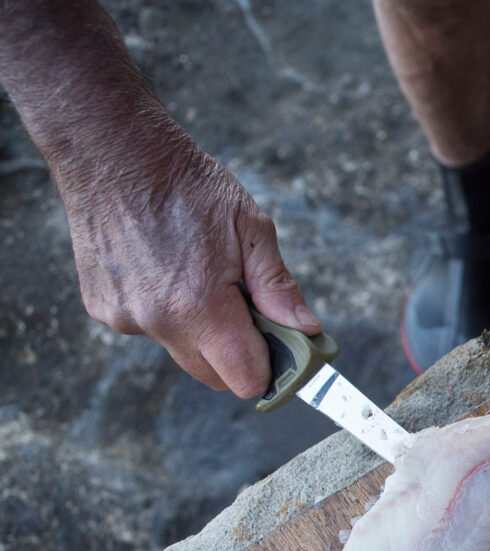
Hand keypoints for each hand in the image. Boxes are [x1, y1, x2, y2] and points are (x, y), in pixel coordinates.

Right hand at [56, 119, 319, 397]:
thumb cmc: (187, 185)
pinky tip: (163, 269)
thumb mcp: (251, 230)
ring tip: (198, 276)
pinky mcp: (102, 308)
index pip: (244, 379)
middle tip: (245, 307)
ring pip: (180, 350)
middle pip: (212, 374)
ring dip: (199, 330)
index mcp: (200, 306)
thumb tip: (308, 330)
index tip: (280, 347)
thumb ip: (279, 288)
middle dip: (237, 353)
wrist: (113, 152)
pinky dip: (164, 312)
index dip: (269, 369)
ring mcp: (124, 318)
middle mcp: (157, 321)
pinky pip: (148, 328)